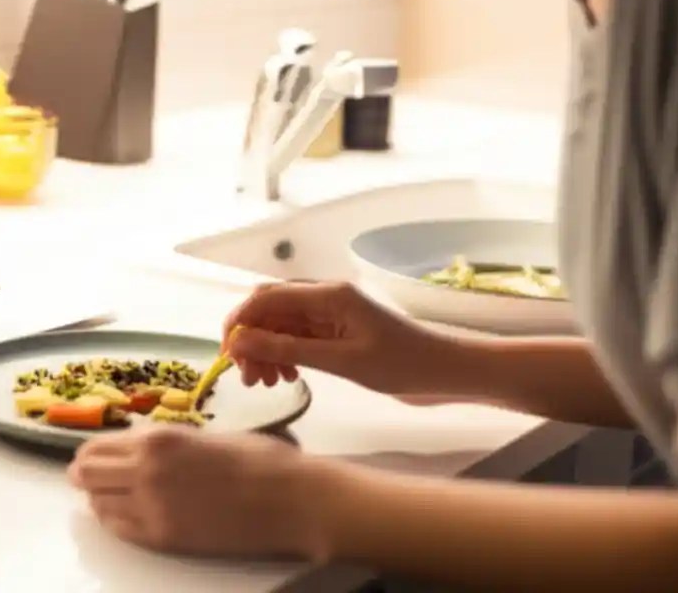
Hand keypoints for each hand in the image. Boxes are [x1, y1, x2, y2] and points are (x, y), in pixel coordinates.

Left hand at [68, 426, 335, 558]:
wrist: (291, 498)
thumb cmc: (259, 460)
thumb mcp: (204, 436)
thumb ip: (166, 443)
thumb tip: (141, 448)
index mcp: (158, 438)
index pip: (98, 446)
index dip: (91, 452)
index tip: (91, 456)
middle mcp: (146, 470)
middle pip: (86, 473)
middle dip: (84, 473)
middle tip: (88, 476)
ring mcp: (152, 506)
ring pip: (97, 502)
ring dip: (98, 497)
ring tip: (108, 495)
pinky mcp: (164, 537)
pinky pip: (118, 528)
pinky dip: (114, 520)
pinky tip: (124, 514)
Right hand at [223, 281, 454, 397]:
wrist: (448, 372)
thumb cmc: (403, 364)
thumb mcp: (341, 361)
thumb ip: (287, 349)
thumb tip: (240, 341)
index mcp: (328, 294)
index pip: (266, 298)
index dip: (240, 323)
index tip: (228, 357)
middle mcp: (326, 298)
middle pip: (269, 311)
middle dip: (251, 341)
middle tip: (248, 379)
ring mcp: (331, 315)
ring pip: (281, 327)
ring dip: (265, 351)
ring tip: (265, 384)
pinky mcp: (338, 333)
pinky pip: (298, 338)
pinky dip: (284, 356)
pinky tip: (286, 377)